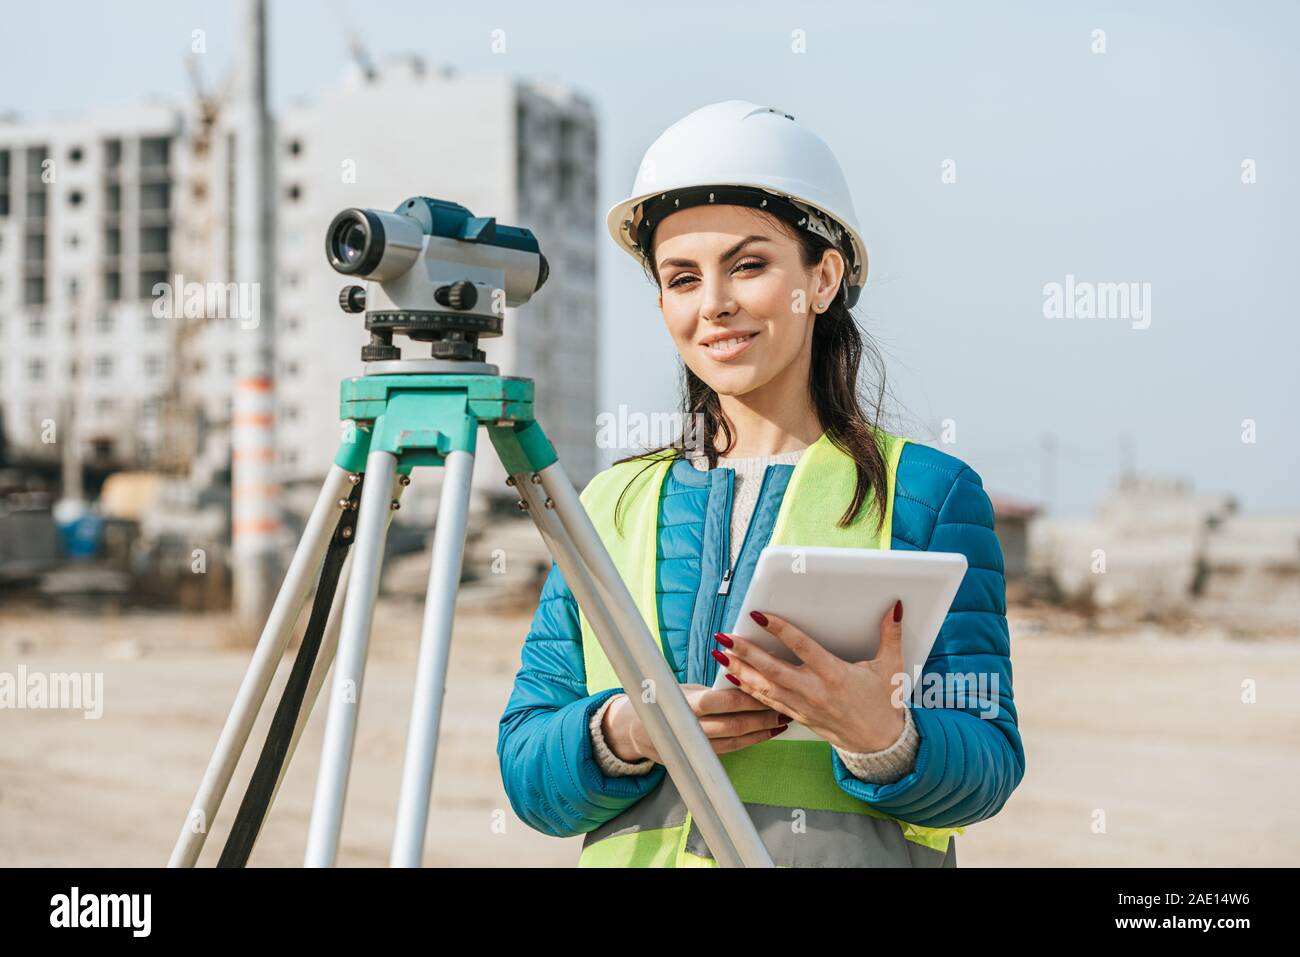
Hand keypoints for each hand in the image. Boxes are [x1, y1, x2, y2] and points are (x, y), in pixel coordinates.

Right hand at [601, 682, 789, 763]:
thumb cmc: (663, 700)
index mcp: (685, 704)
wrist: (638, 730)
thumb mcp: (682, 688)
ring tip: (783, 719)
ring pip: (737, 740)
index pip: (721, 702)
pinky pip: (733, 749)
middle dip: (762, 715)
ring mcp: (697, 746)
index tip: (769, 688)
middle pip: (734, 724)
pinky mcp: (702, 756)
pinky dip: (753, 740)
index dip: (747, 697)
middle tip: (784, 705)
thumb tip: (743, 675)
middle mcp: (692, 728)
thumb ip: (710, 688)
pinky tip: (768, 732)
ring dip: (762, 730)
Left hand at [712, 601, 907, 753]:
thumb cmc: (884, 704)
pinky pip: (768, 702)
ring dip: (740, 669)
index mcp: (834, 674)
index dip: (779, 630)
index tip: (760, 616)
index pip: (802, 647)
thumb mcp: (891, 668)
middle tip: (725, 636)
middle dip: (746, 652)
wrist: (880, 745)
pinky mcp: (799, 716)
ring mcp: (803, 706)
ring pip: (765, 687)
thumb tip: (894, 608)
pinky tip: (733, 677)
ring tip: (720, 653)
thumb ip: (890, 635)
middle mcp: (814, 690)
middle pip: (773, 669)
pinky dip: (749, 689)